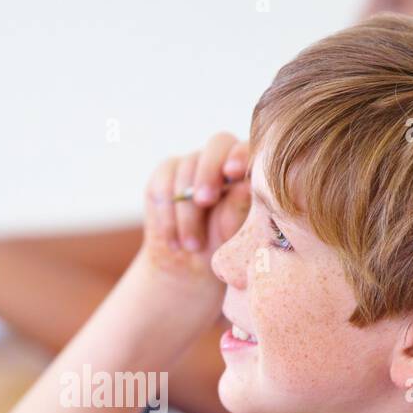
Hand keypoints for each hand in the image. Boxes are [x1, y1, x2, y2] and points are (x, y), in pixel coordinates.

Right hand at [141, 132, 250, 285]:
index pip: (248, 148)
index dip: (239, 155)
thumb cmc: (222, 249)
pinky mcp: (165, 174)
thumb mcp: (234, 238)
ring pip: (186, 170)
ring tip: (192, 246)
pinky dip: (167, 217)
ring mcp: (193, 163)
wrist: (189, 267)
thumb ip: (239, 210)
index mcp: (250, 168)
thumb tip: (242, 187)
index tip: (233, 172)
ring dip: (187, 212)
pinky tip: (174, 242)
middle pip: (217, 145)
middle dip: (208, 172)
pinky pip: (162, 186)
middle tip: (204, 201)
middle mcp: (223, 158)